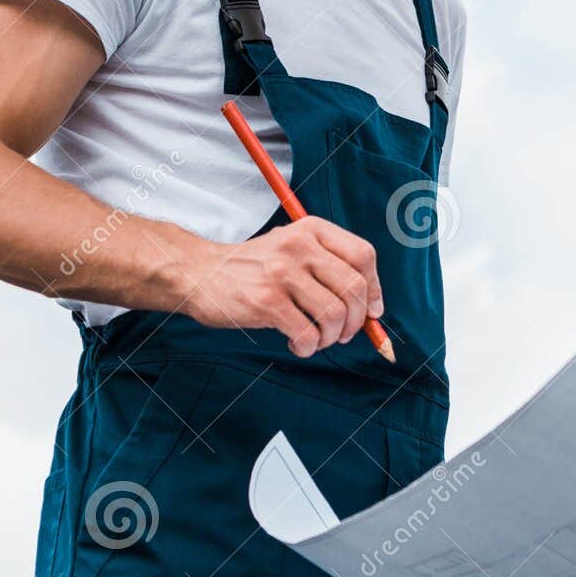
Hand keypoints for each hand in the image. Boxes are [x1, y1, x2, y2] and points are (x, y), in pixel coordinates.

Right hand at [183, 217, 381, 357]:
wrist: (200, 273)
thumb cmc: (254, 267)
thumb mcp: (292, 248)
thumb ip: (328, 266)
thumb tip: (371, 306)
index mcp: (312, 229)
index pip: (363, 255)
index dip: (375, 288)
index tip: (373, 311)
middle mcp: (300, 246)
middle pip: (354, 288)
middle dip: (357, 321)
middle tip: (344, 334)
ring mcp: (282, 273)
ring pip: (334, 314)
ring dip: (332, 337)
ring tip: (318, 339)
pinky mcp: (266, 301)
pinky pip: (307, 333)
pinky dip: (309, 346)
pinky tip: (298, 344)